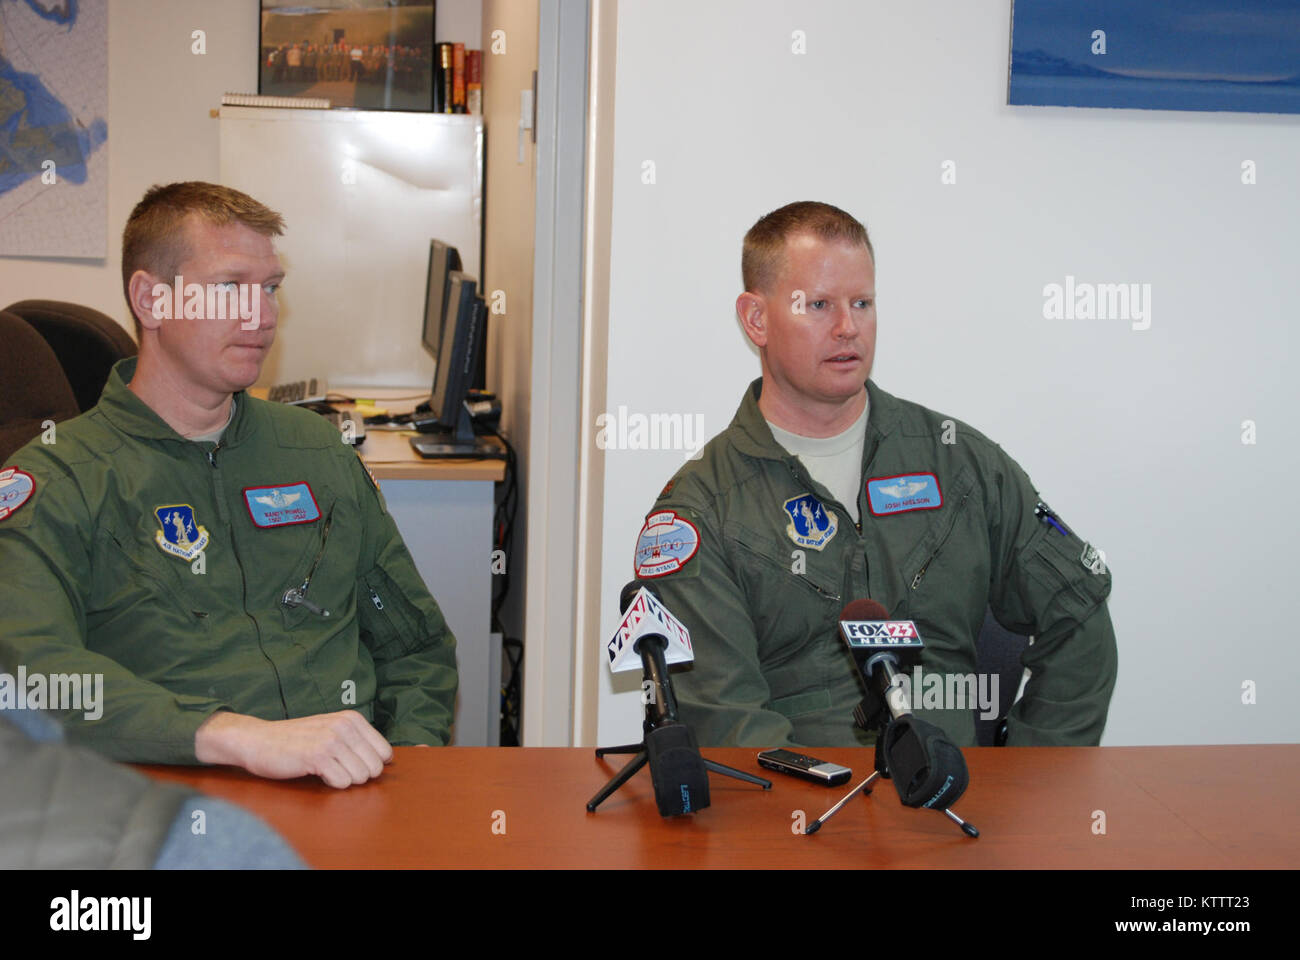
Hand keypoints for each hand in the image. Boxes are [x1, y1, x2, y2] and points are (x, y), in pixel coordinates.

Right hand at [195, 710, 393, 788]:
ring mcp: (332, 740)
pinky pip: (342, 783)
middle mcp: (345, 726)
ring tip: (325, 769)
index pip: (385, 753)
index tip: (351, 763)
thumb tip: (388, 761)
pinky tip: (317, 774)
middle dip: (357, 775)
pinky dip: (332, 784)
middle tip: (335, 768)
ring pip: (361, 777)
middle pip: (375, 768)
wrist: (258, 741)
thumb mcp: (332, 731)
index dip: (370, 765)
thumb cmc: (297, 740)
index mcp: (352, 719)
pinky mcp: (317, 756)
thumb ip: (357, 741)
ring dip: (344, 780)